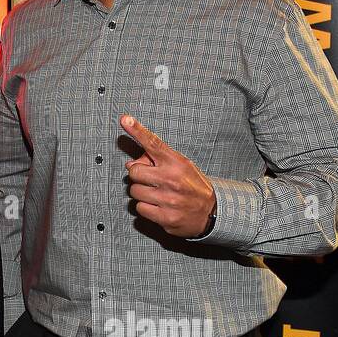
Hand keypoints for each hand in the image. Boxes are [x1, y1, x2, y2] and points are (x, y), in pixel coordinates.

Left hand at [120, 114, 216, 237]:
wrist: (212, 212)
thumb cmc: (192, 186)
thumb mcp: (181, 166)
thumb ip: (157, 161)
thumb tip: (131, 163)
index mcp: (176, 163)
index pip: (153, 143)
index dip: (137, 130)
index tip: (125, 119)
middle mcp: (171, 179)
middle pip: (134, 171)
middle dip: (139, 176)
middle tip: (151, 180)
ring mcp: (168, 199)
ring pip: (134, 191)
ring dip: (142, 193)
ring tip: (157, 194)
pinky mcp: (165, 217)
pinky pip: (140, 208)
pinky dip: (146, 208)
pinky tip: (159, 206)